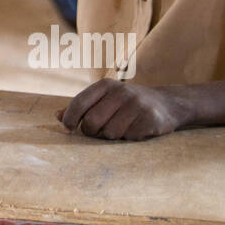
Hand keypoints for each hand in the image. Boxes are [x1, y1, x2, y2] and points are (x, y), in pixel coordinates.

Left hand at [56, 78, 187, 140]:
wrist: (166, 103)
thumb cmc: (127, 103)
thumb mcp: (105, 98)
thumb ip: (83, 106)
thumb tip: (57, 116)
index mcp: (106, 85)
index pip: (80, 102)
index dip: (70, 118)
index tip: (68, 128)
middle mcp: (121, 92)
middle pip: (92, 122)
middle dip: (91, 132)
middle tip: (98, 131)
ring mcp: (137, 105)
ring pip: (110, 133)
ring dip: (111, 136)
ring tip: (121, 128)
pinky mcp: (150, 119)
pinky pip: (128, 138)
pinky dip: (128, 138)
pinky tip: (135, 130)